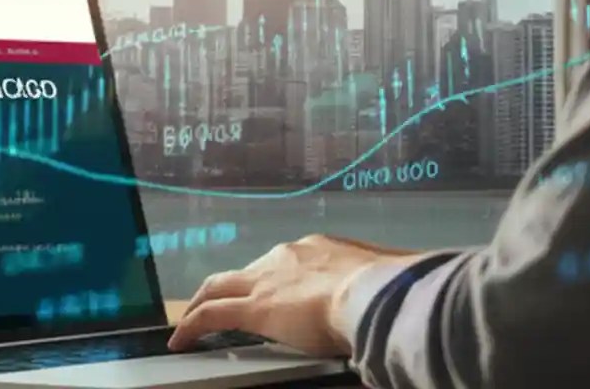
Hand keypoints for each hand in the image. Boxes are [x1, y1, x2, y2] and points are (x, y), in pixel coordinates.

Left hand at [167, 234, 413, 355]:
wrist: (375, 292)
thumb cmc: (390, 286)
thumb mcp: (388, 277)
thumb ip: (383, 284)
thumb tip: (408, 286)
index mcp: (317, 250)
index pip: (284, 263)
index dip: (272, 278)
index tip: (273, 292)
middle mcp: (285, 258)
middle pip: (245, 272)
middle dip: (228, 286)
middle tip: (215, 302)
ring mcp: (266, 281)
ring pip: (220, 287)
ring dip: (204, 302)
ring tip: (192, 320)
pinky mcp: (253, 309)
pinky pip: (211, 315)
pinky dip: (192, 326)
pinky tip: (181, 340)